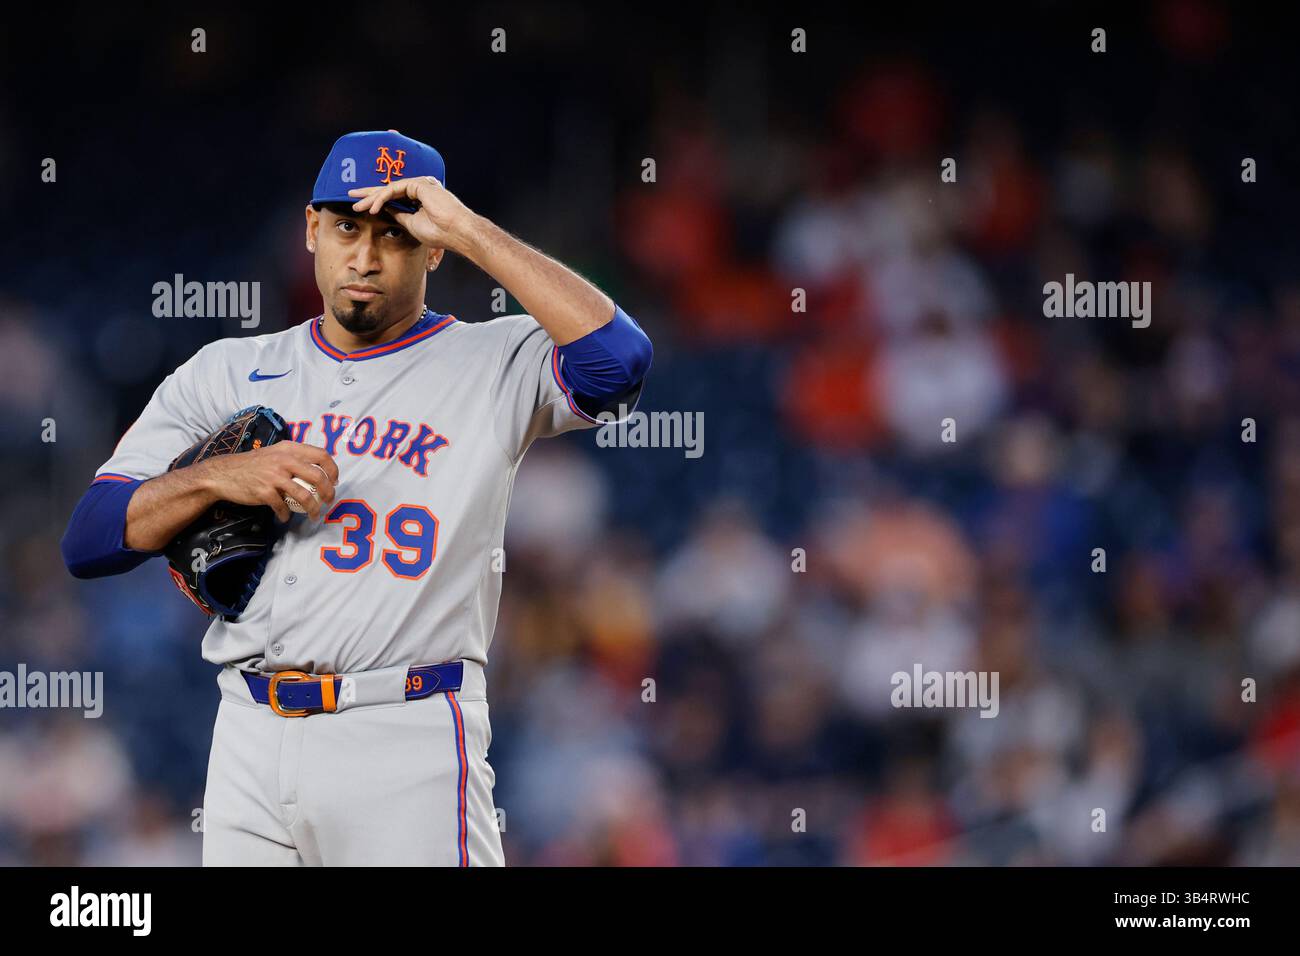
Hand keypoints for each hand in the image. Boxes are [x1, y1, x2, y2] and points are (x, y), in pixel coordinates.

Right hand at [196, 442, 338, 522]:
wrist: (223, 473)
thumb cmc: (253, 464)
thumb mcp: (275, 452)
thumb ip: (294, 457)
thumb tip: (318, 469)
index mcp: (290, 449)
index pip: (322, 455)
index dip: (333, 470)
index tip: (334, 482)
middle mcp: (284, 460)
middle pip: (318, 477)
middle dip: (328, 493)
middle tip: (328, 501)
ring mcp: (274, 476)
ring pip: (304, 496)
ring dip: (313, 509)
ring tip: (314, 515)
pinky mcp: (264, 492)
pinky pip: (283, 507)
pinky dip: (287, 515)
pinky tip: (285, 517)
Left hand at [347, 176, 475, 253]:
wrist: (456, 233)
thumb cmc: (439, 232)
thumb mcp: (411, 224)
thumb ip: (398, 214)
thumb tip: (384, 209)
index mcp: (420, 197)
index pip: (394, 196)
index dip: (376, 200)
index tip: (361, 206)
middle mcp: (420, 187)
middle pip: (389, 189)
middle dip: (369, 194)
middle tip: (351, 196)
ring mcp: (420, 184)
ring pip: (390, 188)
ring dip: (372, 197)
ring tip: (357, 206)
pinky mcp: (419, 183)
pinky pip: (395, 189)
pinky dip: (383, 198)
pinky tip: (373, 207)